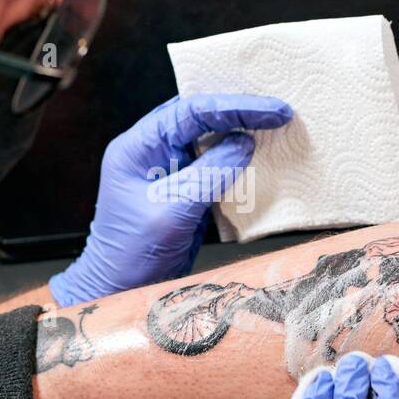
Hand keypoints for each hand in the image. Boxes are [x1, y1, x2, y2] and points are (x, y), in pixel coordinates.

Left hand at [49, 93, 291, 306]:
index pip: (190, 111)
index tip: (273, 109)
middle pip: (200, 116)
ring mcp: (168, 170)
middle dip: (240, 111)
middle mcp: (152, 151)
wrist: (118, 291)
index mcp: (138, 146)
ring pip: (209, 138)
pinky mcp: (184, 190)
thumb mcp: (171, 213)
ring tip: (277, 129)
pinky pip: (214, 164)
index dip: (235, 106)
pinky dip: (239, 161)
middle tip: (281, 112)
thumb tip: (244, 143)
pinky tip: (261, 158)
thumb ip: (208, 175)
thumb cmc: (131, 255)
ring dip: (241, 133)